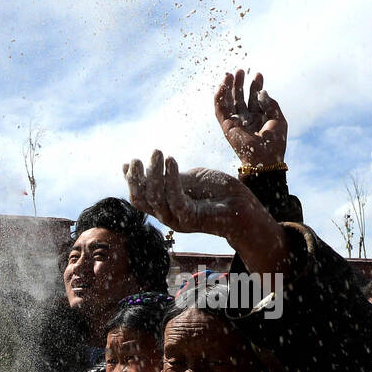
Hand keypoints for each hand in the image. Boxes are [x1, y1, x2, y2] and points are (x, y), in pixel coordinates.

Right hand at [123, 151, 258, 238]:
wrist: (244, 205)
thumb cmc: (218, 191)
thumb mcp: (190, 179)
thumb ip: (169, 176)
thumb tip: (150, 165)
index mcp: (165, 206)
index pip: (139, 197)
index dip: (130, 181)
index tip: (127, 163)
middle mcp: (168, 215)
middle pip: (140, 200)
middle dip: (135, 178)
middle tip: (139, 158)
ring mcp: (178, 219)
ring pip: (154, 198)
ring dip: (153, 173)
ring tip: (158, 152)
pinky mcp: (191, 218)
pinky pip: (175, 198)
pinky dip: (170, 178)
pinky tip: (172, 160)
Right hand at [214, 70, 286, 168]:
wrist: (266, 159)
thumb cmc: (275, 143)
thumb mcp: (279, 119)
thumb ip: (271, 104)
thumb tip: (262, 92)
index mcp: (258, 118)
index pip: (254, 98)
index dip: (255, 86)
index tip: (258, 75)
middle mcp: (246, 119)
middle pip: (240, 97)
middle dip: (240, 83)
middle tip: (241, 71)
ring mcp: (235, 123)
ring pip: (229, 101)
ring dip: (228, 87)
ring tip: (230, 74)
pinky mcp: (227, 127)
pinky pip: (220, 110)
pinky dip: (219, 98)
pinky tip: (221, 87)